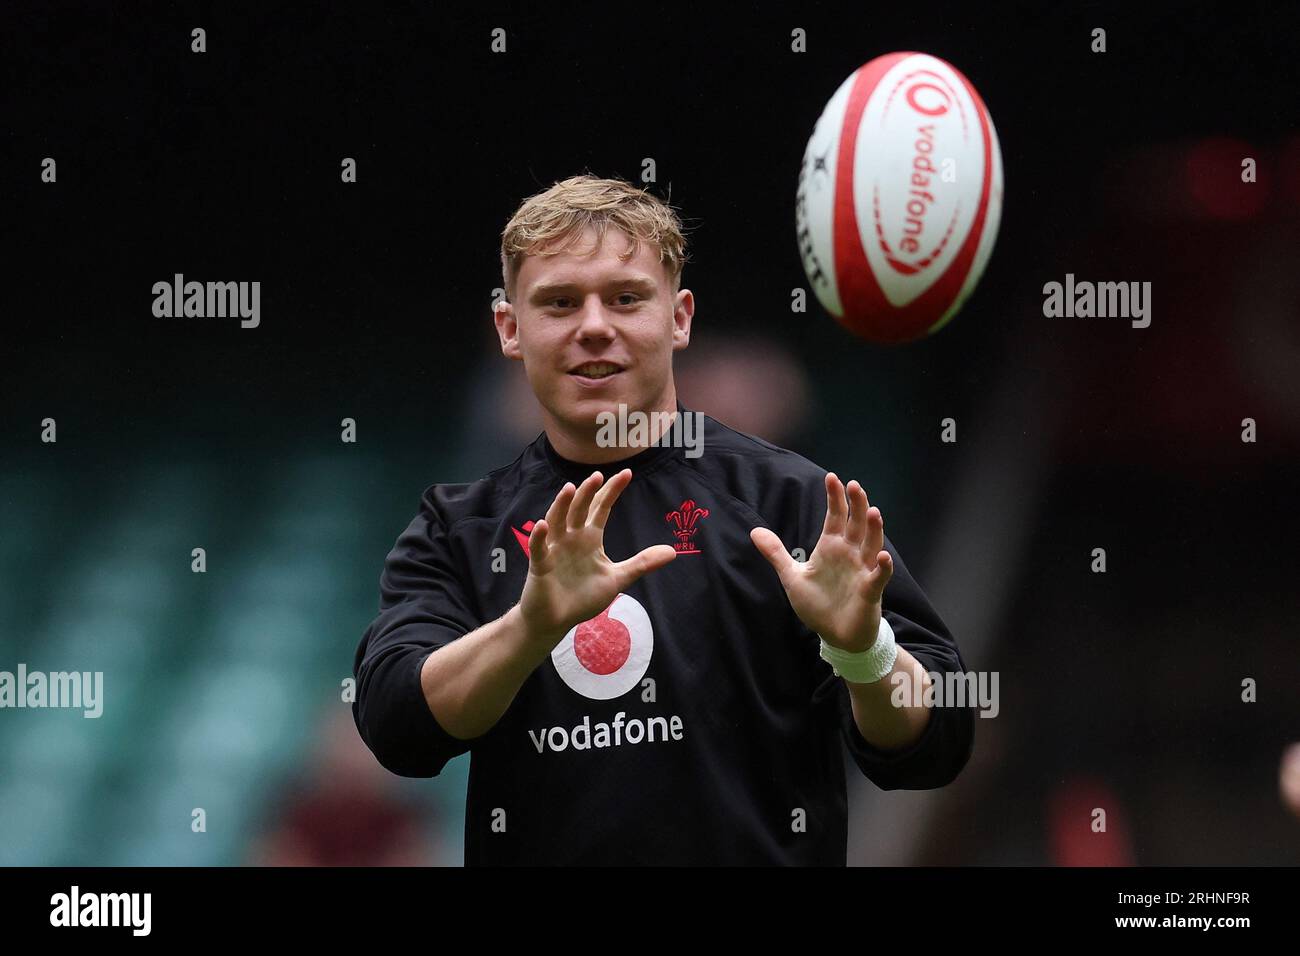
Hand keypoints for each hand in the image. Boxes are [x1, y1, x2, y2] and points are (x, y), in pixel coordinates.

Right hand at [518, 469, 677, 645]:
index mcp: (590, 538)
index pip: (601, 508)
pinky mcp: (540, 565)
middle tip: (598, 475)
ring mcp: (554, 549)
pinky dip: (539, 536)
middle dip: (588, 492)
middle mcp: (571, 538)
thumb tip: (673, 551)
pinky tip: (543, 525)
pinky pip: (538, 548)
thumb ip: (642, 563)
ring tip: (570, 489)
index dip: (612, 491)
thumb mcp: (617, 578)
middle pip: (579, 509)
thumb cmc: (582, 597)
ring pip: (557, 521)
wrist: (555, 620)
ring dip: (562, 505)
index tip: (626, 473)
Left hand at [750, 472, 893, 652]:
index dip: (835, 498)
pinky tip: (883, 556)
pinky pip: (878, 577)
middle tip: (855, 485)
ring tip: (873, 511)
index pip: (835, 517)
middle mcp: (850, 554)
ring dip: (873, 530)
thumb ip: (776, 553)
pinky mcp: (870, 591)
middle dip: (856, 505)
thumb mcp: (792, 576)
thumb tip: (754, 531)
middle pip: (856, 525)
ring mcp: (862, 571)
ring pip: (871, 545)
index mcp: (831, 548)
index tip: (832, 477)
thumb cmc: (818, 604)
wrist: (835, 635)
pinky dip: (882, 567)